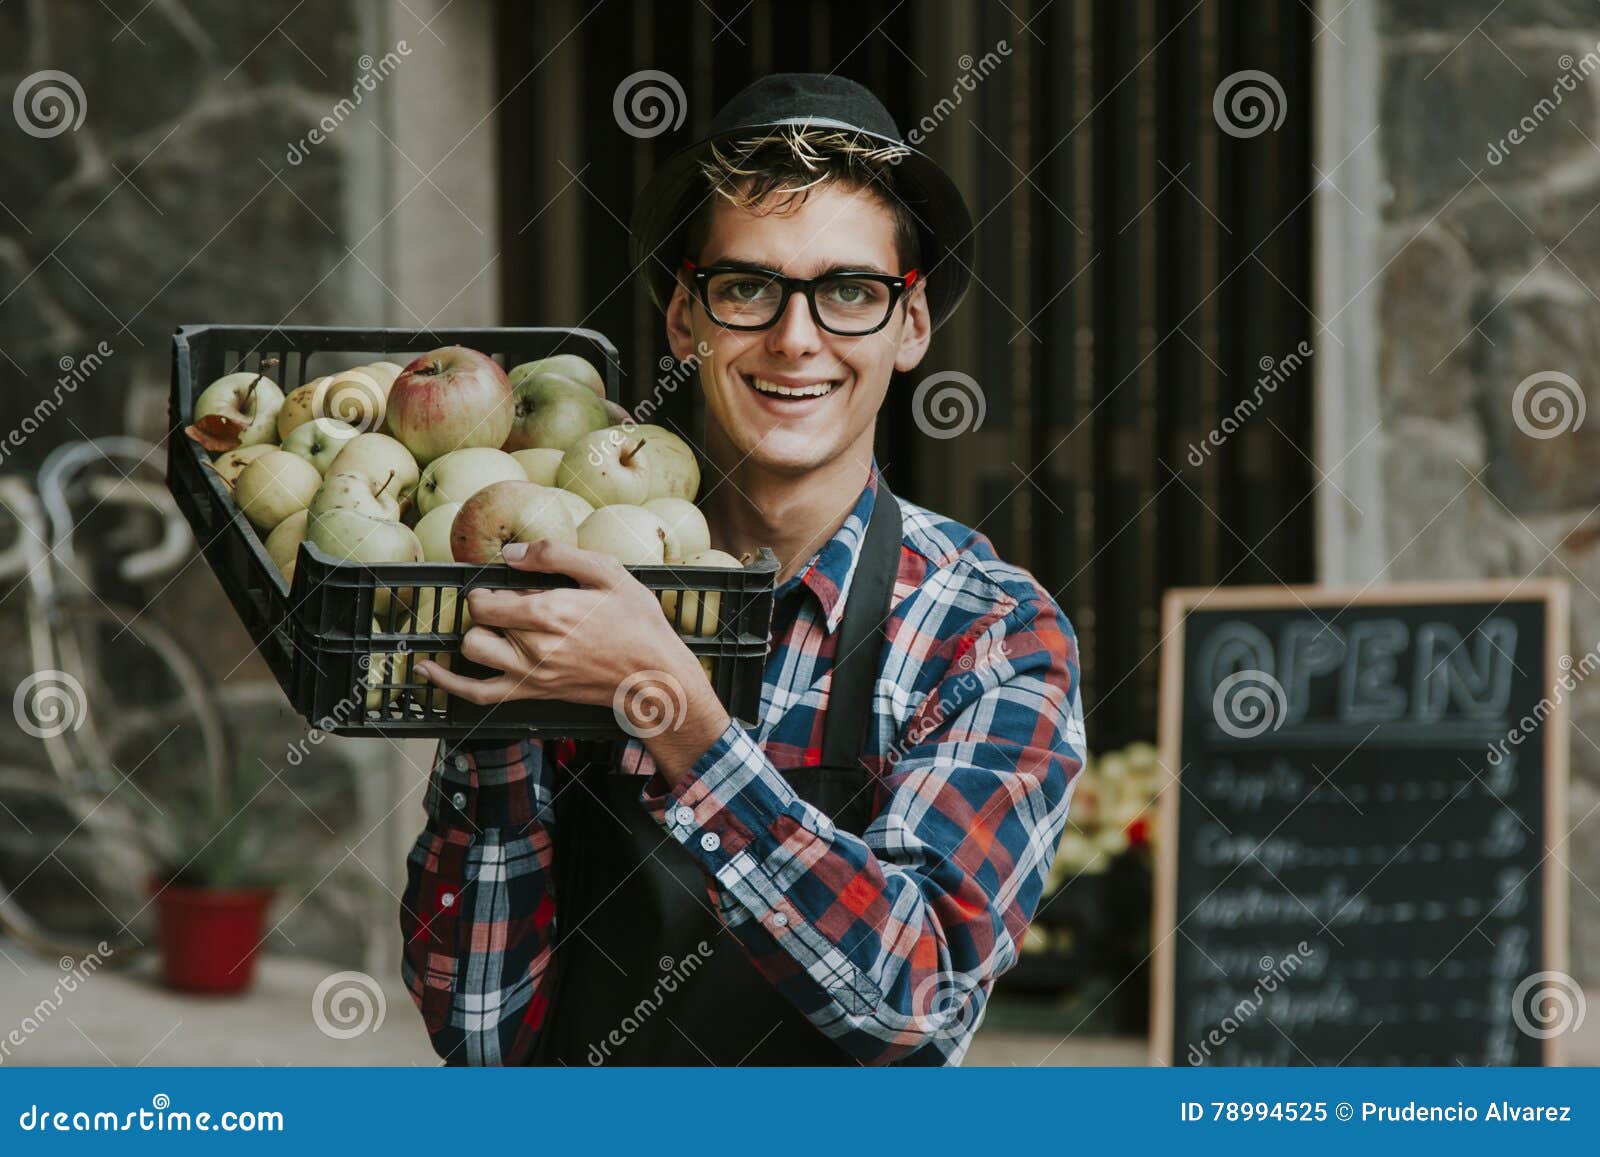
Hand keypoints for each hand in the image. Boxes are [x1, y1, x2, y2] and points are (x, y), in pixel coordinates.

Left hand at [414, 539, 729, 781]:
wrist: (654, 677)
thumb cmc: (636, 622)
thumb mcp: (607, 573)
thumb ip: (556, 555)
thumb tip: (510, 552)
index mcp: (548, 611)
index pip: (486, 598)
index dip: (491, 587)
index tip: (510, 584)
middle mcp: (532, 646)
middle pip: (478, 622)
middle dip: (489, 607)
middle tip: (516, 604)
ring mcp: (529, 674)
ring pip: (473, 651)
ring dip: (478, 634)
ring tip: (500, 626)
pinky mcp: (531, 692)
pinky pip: (478, 694)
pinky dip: (448, 682)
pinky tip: (428, 669)